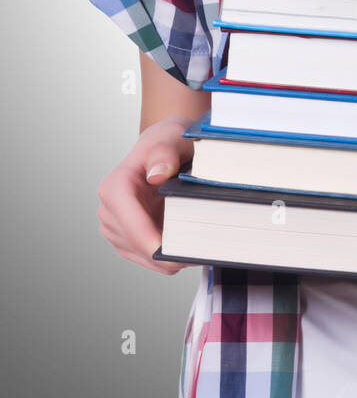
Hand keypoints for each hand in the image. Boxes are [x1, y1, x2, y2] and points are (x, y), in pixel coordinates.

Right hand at [96, 116, 194, 274]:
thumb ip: (166, 152)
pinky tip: (189, 241)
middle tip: (206, 245)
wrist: (163, 149)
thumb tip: (158, 174)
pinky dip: (171, 256)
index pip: (131, 223)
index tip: (176, 255)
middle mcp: (109, 211)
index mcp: (116, 186)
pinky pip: (151, 260)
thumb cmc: (168, 142)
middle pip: (140, 246)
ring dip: (172, 254)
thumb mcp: (173, 137)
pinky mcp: (127, 242)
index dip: (152, 242)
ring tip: (201, 238)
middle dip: (170, 250)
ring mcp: (116, 229)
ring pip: (147, 258)